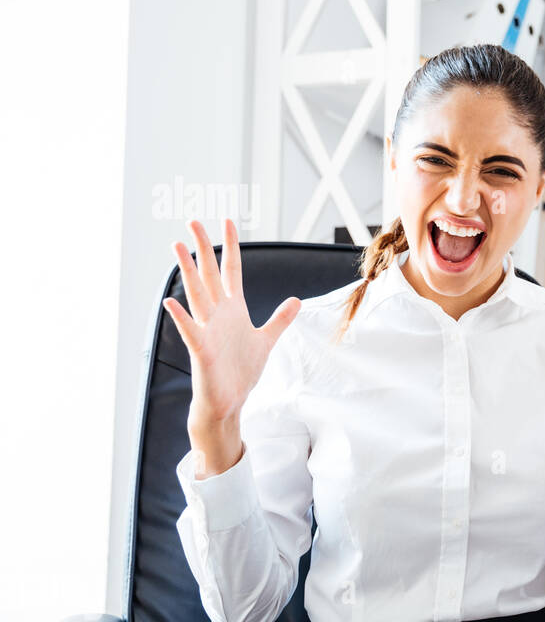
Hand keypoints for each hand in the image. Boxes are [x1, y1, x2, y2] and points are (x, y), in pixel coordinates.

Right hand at [163, 218, 301, 428]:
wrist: (229, 401)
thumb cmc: (241, 371)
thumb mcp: (266, 340)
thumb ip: (279, 319)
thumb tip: (296, 300)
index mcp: (233, 309)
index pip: (231, 270)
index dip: (231, 246)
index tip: (228, 222)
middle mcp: (218, 314)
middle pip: (209, 274)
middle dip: (203, 247)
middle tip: (193, 220)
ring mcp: (207, 330)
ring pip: (196, 295)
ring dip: (187, 271)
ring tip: (176, 247)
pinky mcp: (201, 350)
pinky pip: (189, 330)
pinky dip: (180, 317)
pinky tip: (170, 301)